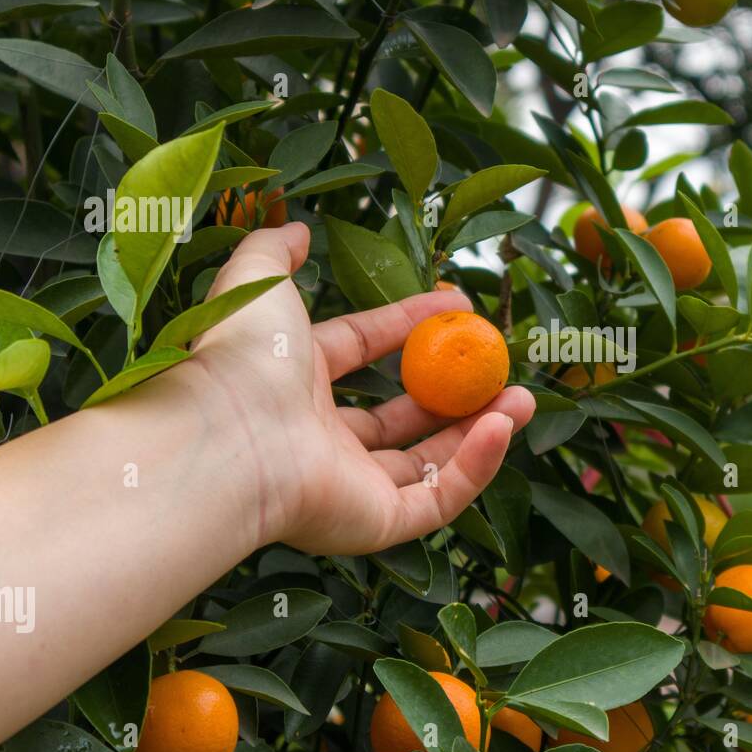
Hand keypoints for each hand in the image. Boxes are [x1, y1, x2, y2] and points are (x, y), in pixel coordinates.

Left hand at [182, 222, 534, 553]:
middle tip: (500, 366)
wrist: (227, 439)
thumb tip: (296, 228)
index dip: (412, 326)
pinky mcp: (374, 524)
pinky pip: (438, 498)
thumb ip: (274, 250)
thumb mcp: (258, 282)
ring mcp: (350, 487)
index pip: (363, 351)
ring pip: (431, 462)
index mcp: (294, 384)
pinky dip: (476, 466)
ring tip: (524, 399)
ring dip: (482, 430)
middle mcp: (321, 440)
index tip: (460, 307)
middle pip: (404, 417)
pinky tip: (502, 427)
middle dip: (458, 390)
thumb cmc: (241, 360)